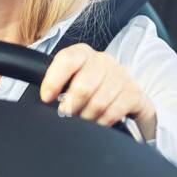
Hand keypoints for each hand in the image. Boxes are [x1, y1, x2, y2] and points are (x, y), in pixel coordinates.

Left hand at [39, 43, 156, 138]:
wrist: (122, 93)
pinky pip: (113, 112)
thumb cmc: (89, 86)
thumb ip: (56, 84)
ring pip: (98, 103)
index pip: (67, 60)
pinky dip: (101, 122)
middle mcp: (103, 61)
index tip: (46, 98)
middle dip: (70, 107)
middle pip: (83, 86)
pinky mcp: (133, 93)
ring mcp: (120, 76)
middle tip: (65, 115)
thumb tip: (44, 99)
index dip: (54, 80)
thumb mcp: (70, 79)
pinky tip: (96, 123)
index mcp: (83, 53)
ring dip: (86, 117)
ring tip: (81, 120)